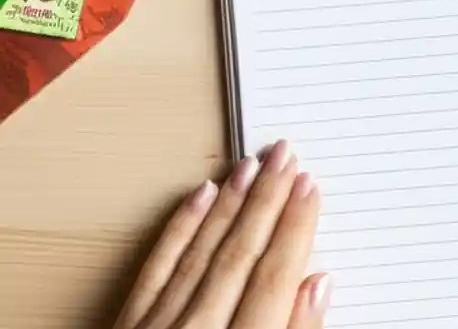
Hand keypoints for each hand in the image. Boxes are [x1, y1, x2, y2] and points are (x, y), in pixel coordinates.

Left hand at [113, 140, 329, 328]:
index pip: (275, 276)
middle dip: (268, 199)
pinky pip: (157, 268)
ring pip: (202, 251)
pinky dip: (180, 228)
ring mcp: (158, 325)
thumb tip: (318, 285)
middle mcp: (198, 328)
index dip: (296, 227)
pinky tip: (201, 194)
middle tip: (285, 156)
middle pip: (241, 253)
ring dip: (231, 202)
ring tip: (251, 163)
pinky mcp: (129, 324)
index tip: (309, 187)